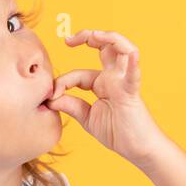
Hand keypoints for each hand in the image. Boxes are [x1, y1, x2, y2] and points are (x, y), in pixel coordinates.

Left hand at [47, 29, 166, 167]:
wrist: (137, 149)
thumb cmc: (117, 132)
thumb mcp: (86, 117)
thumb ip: (69, 105)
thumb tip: (49, 98)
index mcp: (102, 83)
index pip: (78, 74)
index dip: (63, 82)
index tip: (51, 95)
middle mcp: (114, 78)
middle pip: (105, 47)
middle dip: (87, 36)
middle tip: (68, 39)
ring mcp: (124, 82)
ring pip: (122, 50)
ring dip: (109, 38)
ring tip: (93, 35)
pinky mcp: (132, 93)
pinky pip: (134, 75)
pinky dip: (133, 63)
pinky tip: (131, 54)